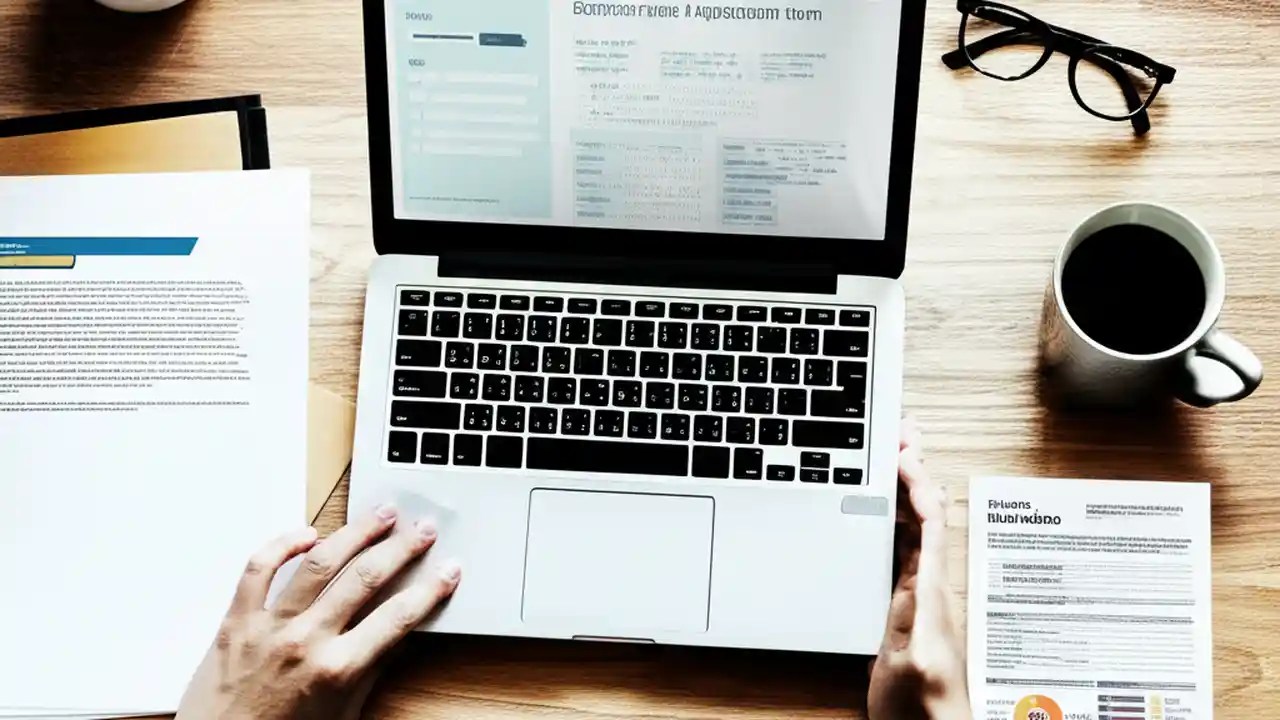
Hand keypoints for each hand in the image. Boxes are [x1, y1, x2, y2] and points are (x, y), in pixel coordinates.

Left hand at [176, 505, 460, 719]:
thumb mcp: (341, 715)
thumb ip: (370, 672)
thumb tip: (400, 637)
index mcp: (337, 671)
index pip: (398, 617)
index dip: (430, 590)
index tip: (448, 570)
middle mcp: (305, 641)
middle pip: (366, 578)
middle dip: (403, 548)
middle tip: (424, 530)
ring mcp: (269, 626)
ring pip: (320, 563)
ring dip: (357, 532)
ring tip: (381, 514)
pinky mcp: (237, 621)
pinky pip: (258, 569)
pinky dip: (282, 545)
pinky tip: (307, 533)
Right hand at [867, 419, 969, 719]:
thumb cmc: (921, 708)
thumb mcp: (907, 662)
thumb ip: (908, 623)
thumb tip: (911, 583)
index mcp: (930, 594)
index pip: (928, 523)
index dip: (917, 483)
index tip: (902, 450)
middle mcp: (927, 586)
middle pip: (924, 513)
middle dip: (915, 470)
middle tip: (903, 431)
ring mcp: (917, 594)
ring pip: (913, 525)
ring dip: (905, 487)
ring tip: (894, 453)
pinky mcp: (904, 606)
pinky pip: (902, 546)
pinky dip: (893, 516)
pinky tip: (883, 505)